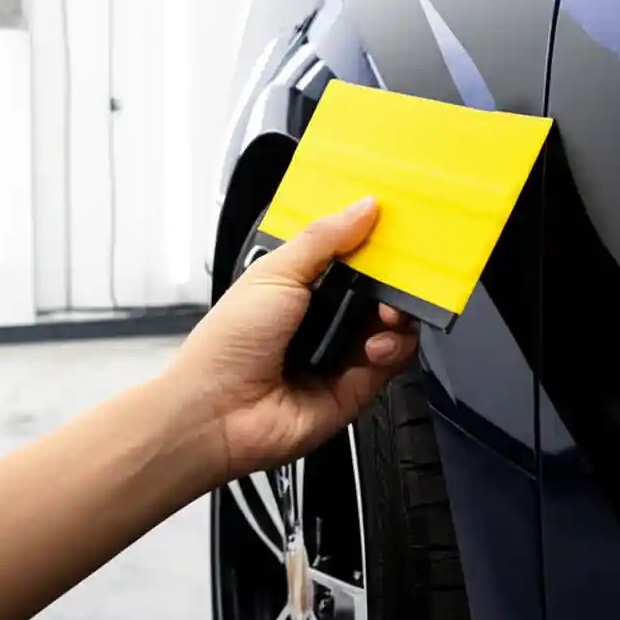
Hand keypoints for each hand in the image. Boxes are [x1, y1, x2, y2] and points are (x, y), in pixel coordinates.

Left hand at [164, 197, 417, 480]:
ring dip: (397, 315)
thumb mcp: (275, 273)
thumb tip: (363, 208)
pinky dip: (393, 350)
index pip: (348, 253)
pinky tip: (375, 346)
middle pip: (377, 289)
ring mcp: (339, 351)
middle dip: (395, 279)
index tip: (395, 227)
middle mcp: (322, 317)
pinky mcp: (354, 386)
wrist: (218, 412)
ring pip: (392, 324)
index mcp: (299, 284)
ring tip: (388, 314)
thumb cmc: (228, 344)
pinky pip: (392, 362)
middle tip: (401, 274)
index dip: (372, 240)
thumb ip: (323, 238)